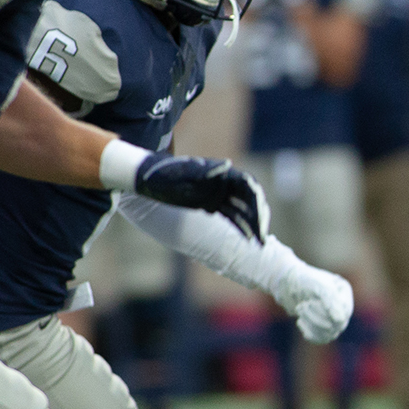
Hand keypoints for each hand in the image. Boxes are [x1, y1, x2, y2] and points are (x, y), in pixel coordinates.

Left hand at [134, 155, 268, 241]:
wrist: (147, 178)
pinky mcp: (211, 203)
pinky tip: (247, 240)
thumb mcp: (183, 171)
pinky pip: (231, 216)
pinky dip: (240, 227)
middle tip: (262, 238)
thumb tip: (228, 164)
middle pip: (250, 200)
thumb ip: (205, 170)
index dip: (258, 204)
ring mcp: (218, 194)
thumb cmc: (163, 173)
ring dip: (252, 225)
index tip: (260, 221)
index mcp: (222, 173)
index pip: (249, 188)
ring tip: (259, 243)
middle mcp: (224, 183)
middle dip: (258, 218)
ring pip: (242, 210)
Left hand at [273, 258, 354, 343]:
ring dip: (311, 323)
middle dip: (316, 316)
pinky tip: (299, 322)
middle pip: (337, 325)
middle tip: (301, 305)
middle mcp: (342, 305)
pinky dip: (309, 333)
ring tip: (299, 310)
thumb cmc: (303, 280)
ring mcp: (333, 316)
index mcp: (343, 291)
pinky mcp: (322, 326)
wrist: (287, 284)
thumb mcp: (319, 287)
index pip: (344, 312)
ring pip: (329, 334)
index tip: (309, 302)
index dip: (326, 312)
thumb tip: (340, 321)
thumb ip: (332, 301)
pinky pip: (322, 339)